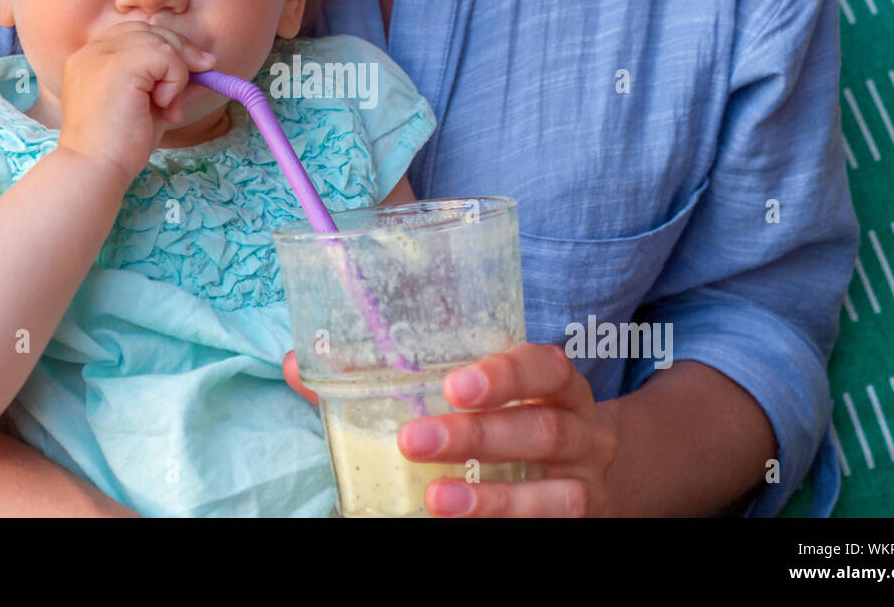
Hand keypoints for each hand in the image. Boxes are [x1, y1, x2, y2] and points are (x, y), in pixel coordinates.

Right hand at [57, 21, 215, 178]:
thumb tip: (207, 66)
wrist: (96, 169)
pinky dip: (176, 79)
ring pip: (160, 41)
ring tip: (169, 107)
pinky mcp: (118, 65)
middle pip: (148, 30)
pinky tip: (164, 106)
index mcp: (91, 58)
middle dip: (181, 53)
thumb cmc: (119, 146)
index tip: (190, 72)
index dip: (166, 47)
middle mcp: (91, 51)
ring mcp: (101, 55)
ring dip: (177, 72)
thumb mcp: (151, 107)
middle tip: (198, 81)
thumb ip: (173, 84)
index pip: (135, 33)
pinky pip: (165, 55)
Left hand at [282, 343, 616, 516]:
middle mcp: (583, 429)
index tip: (454, 384)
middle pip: (542, 430)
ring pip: (555, 492)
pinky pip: (551, 528)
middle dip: (479, 436)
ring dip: (492, 497)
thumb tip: (298, 365)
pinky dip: (509, 527)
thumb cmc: (513, 418)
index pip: (544, 367)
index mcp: (556, 384)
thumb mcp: (479, 392)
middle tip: (413, 440)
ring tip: (435, 500)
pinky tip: (462, 525)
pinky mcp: (582, 521)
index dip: (505, 374)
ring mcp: (585, 481)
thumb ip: (400, 379)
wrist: (595, 472)